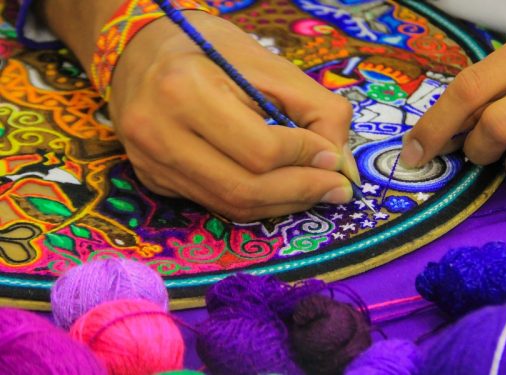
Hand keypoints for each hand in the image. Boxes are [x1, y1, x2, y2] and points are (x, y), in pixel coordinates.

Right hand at [109, 12, 356, 220]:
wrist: (142, 50)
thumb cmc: (213, 50)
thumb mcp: (271, 66)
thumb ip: (318, 111)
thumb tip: (342, 166)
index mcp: (185, 90)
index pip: (260, 150)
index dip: (306, 158)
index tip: (334, 158)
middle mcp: (158, 131)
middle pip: (244, 188)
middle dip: (302, 192)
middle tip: (337, 189)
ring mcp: (150, 161)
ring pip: (230, 204)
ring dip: (283, 204)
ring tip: (316, 191)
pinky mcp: (153, 179)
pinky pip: (215, 203)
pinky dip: (256, 202)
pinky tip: (281, 190)